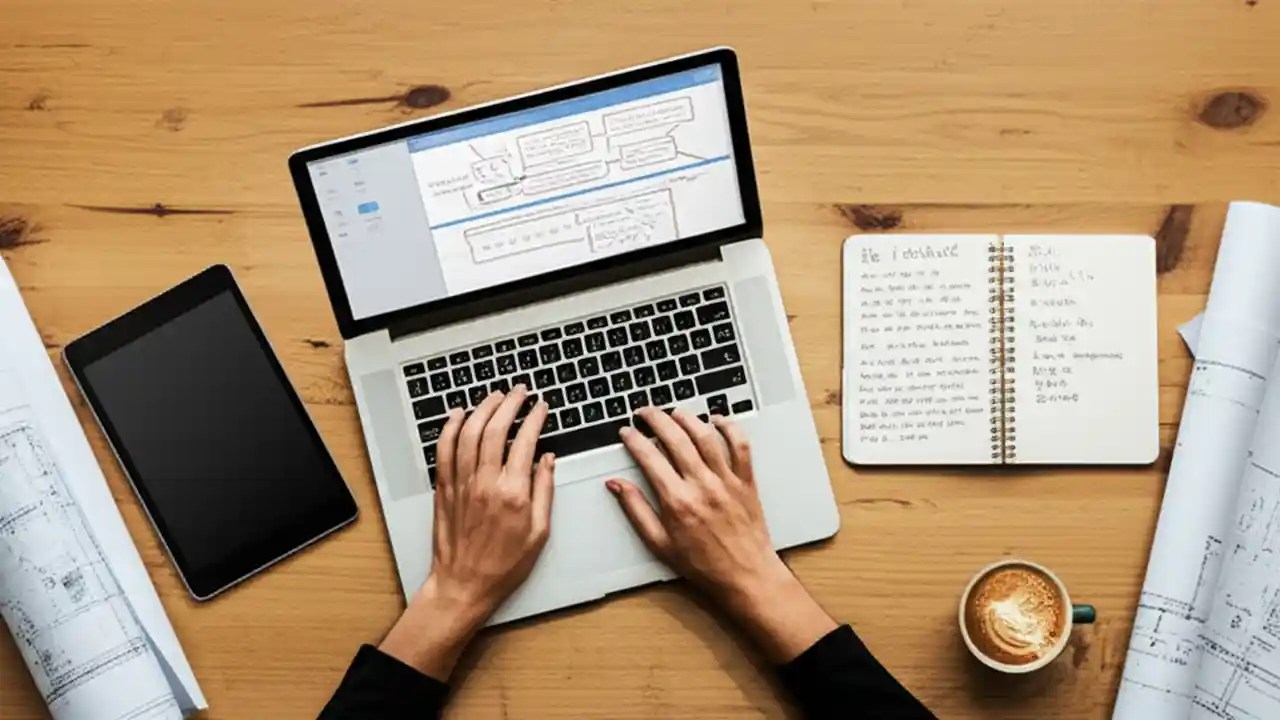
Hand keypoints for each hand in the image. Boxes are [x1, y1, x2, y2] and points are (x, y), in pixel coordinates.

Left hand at [380, 387, 553, 678]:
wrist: (464, 585)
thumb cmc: (503, 566)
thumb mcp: (539, 533)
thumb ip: (544, 491)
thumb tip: (547, 460)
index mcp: (513, 494)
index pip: (525, 441)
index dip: (534, 418)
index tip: (541, 407)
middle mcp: (485, 483)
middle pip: (495, 429)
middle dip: (510, 404)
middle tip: (520, 392)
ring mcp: (461, 484)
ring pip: (468, 432)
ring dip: (482, 409)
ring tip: (495, 397)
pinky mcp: (444, 489)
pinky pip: (444, 450)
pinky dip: (450, 427)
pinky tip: (458, 415)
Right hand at [606, 408, 836, 662]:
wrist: (745, 576)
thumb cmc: (703, 565)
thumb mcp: (659, 543)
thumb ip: (636, 509)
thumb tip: (616, 485)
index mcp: (677, 502)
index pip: (650, 457)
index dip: (634, 439)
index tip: (627, 431)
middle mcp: (702, 486)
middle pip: (676, 438)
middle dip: (656, 419)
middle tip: (645, 412)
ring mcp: (726, 481)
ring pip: (706, 436)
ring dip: (688, 418)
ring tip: (674, 412)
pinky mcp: (746, 481)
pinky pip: (740, 445)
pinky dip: (730, 427)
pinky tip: (718, 420)